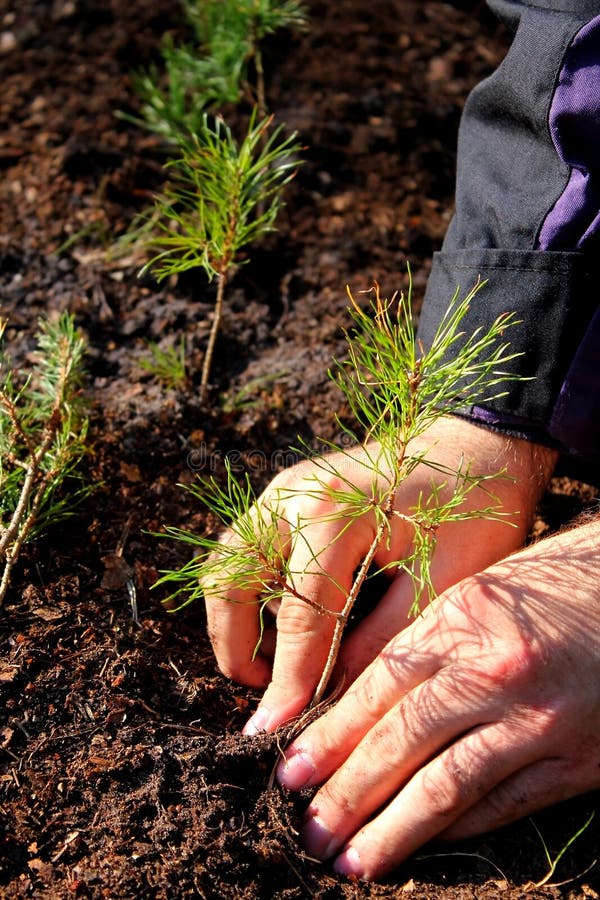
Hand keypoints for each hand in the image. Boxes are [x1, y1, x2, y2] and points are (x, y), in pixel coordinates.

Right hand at [204, 417, 555, 730]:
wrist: (479, 446)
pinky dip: (248, 590)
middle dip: (234, 647)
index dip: (286, 680)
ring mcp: (283, 487)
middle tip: (263, 695)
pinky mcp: (286, 490)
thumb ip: (381, 641)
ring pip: (228, 562)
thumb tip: (331, 699)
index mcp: (333, 515)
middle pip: (231, 582)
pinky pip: (245, 546)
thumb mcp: (441, 583)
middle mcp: (292, 495)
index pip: (296, 617)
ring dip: (233, 618)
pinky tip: (282, 623)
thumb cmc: (474, 511)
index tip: (273, 731)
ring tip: (268, 665)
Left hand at [276, 518, 599, 879]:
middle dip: (348, 792)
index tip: (291, 772)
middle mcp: (496, 671)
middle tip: (308, 831)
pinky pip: (503, 804)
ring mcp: (538, 719)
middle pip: (402, 740)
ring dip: (393, 830)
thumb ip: (430, 642)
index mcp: (464, 619)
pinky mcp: (577, 760)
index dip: (331, 735)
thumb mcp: (485, 591)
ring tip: (352, 862)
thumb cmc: (559, 584)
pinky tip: (422, 846)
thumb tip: (365, 698)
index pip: (379, 686)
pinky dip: (457, 830)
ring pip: (448, 785)